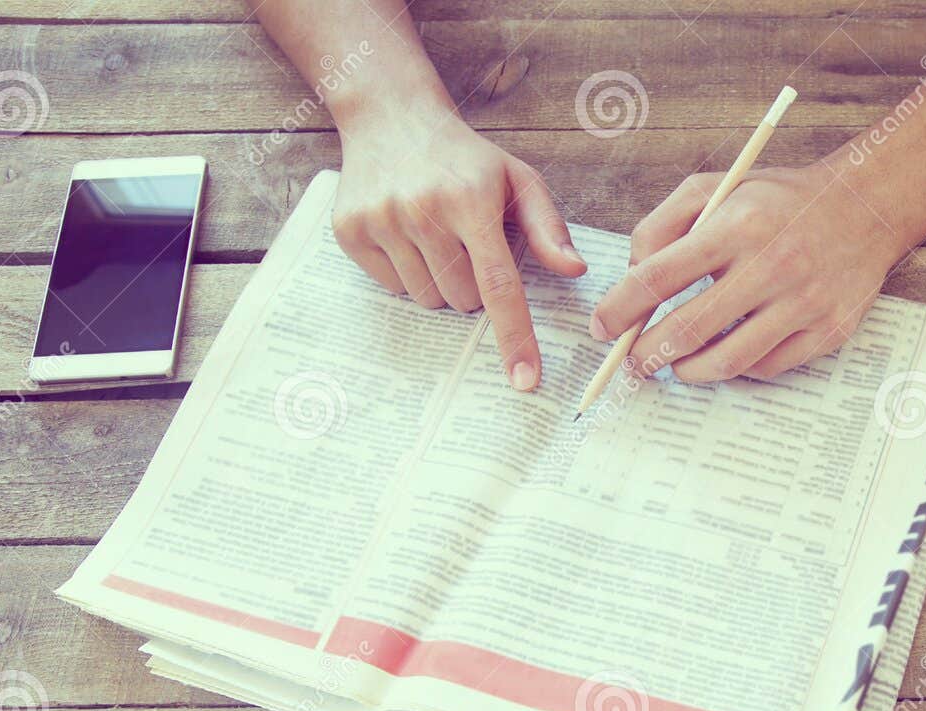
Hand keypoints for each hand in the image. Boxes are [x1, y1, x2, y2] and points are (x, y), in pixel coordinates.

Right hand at [332, 114, 586, 389]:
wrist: (391, 116)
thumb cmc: (466, 159)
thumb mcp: (518, 179)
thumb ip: (548, 228)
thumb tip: (575, 270)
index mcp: (471, 199)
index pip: (499, 284)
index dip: (514, 336)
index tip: (525, 380)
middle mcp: (422, 210)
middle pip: (463, 301)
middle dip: (475, 289)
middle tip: (469, 247)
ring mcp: (381, 220)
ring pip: (428, 300)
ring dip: (441, 283)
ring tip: (437, 237)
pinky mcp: (350, 230)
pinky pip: (392, 288)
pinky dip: (407, 274)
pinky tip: (407, 235)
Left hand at [590, 162, 907, 381]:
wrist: (865, 208)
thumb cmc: (778, 200)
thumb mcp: (717, 188)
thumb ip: (663, 224)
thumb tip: (630, 277)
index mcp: (737, 225)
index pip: (660, 276)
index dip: (621, 309)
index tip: (601, 327)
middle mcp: (772, 265)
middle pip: (688, 329)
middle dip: (647, 354)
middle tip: (631, 361)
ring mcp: (804, 303)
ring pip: (727, 361)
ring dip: (686, 370)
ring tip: (673, 364)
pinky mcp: (827, 331)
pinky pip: (766, 368)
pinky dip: (737, 367)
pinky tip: (726, 353)